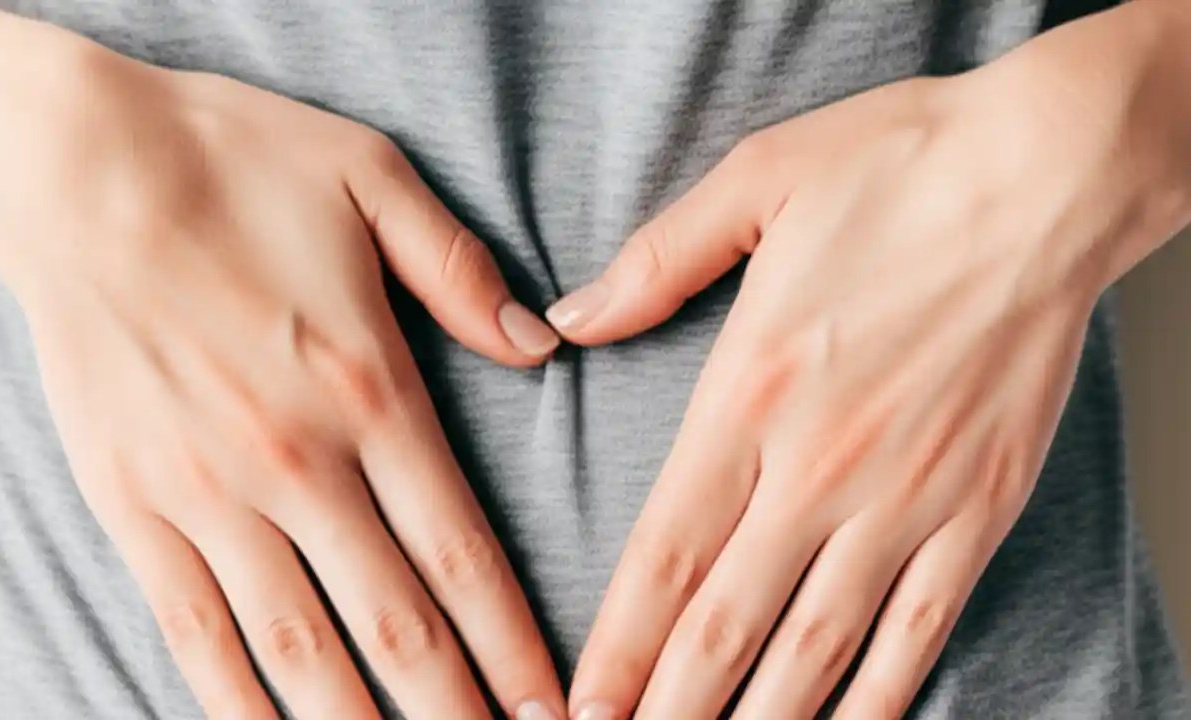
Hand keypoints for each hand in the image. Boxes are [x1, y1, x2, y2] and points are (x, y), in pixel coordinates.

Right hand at [0, 39, 565, 719]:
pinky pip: (192, 631)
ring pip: (299, 649)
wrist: (76, 166)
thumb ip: (462, 274)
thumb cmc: (234, 163)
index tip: (550, 707)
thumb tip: (539, 346)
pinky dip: (237, 703)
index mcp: (370, 391)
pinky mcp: (133, 506)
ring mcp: (208, 495)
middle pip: (395, 622)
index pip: (461, 552)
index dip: (514, 645)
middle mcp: (296, 462)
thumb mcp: (375, 181)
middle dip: (457, 709)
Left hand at [553, 11, 1190, 718]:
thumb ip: (654, 264)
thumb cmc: (900, 169)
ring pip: (813, 645)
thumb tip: (568, 319)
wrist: (1049, 174)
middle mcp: (819, 466)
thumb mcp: (754, 183)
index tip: (579, 704)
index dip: (615, 643)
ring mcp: (905, 498)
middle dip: (666, 705)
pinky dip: (878, 695)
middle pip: (723, 622)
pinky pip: (919, 627)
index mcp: (750, 393)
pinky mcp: (978, 508)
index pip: (662, 552)